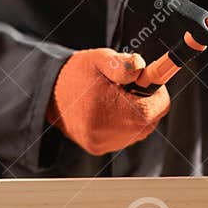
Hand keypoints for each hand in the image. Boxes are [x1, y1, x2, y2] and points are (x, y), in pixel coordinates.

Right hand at [47, 48, 169, 155]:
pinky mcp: (98, 148)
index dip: (157, 94)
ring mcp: (102, 144)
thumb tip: (142, 70)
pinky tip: (110, 109)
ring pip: (139, 130)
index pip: (154, 110)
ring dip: (136, 114)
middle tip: (130, 87)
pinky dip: (125, 122)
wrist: (49, 92)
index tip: (149, 82)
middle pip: (149, 122)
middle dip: (147, 103)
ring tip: (116, 98)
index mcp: (109, 112)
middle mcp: (106, 134)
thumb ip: (124, 63)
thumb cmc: (77, 74)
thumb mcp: (101, 59)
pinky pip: (126, 135)